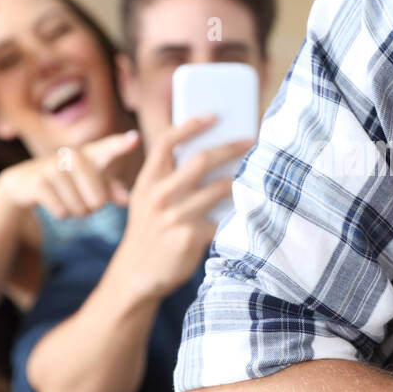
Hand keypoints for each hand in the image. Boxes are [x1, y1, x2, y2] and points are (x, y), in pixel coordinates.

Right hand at [0, 129, 142, 217]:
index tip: (135, 138)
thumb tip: (126, 200)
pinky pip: (62, 212)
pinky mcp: (38, 182)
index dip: (122, 144)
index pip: (109, 148)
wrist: (26, 182)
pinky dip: (61, 214)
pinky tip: (52, 200)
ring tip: (65, 196)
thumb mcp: (91, 182)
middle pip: (98, 200)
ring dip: (75, 211)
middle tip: (81, 196)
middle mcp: (73, 156)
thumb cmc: (69, 182)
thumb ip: (111, 189)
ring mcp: (53, 167)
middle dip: (92, 208)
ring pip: (79, 209)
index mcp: (92, 154)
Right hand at [107, 114, 256, 301]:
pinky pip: (223, 218)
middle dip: (230, 147)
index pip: (166, 142)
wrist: (136, 275)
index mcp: (147, 182)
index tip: (212, 115)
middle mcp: (159, 196)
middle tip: (250, 140)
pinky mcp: (191, 237)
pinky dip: (238, 211)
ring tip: (256, 171)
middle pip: (200, 160)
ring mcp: (175, 217)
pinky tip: (251, 204)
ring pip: (218, 188)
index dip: (190, 125)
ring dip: (240, 177)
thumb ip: (169, 180)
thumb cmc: (150, 232)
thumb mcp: (147, 201)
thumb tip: (213, 157)